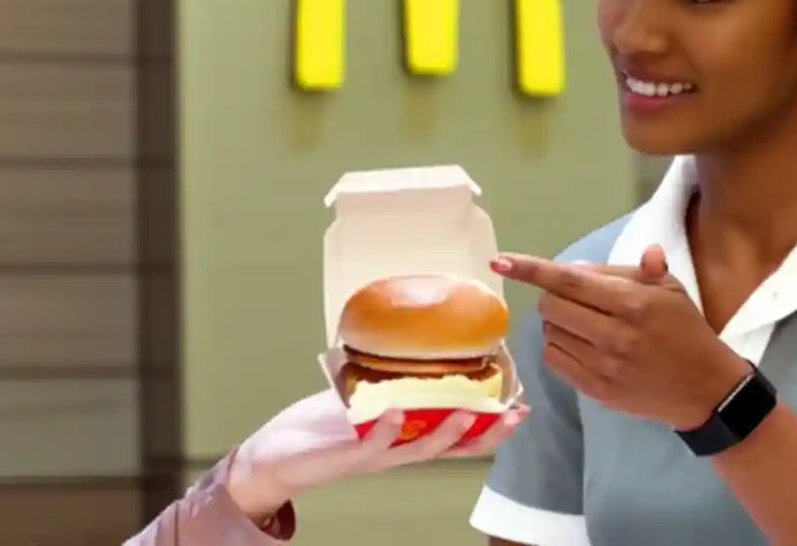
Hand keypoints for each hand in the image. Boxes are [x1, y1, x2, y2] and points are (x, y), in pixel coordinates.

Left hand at [226, 389, 527, 520]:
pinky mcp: (349, 457)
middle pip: (453, 447)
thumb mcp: (360, 396)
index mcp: (406, 434)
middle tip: (514, 417)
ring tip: (468, 412)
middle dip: (486, 434)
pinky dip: (387, 429)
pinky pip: (373, 445)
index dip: (489, 424)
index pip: (457, 433)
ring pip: (420, 449)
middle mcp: (398, 448)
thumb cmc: (318, 426)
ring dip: (446, 433)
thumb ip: (385, 377)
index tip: (519, 408)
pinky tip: (397, 412)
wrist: (276, 454)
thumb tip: (406, 338)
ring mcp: (376, 454)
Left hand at [491, 245, 749, 430]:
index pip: (569, 280)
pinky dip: (559, 347)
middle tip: (576, 300)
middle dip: (555, 297)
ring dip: (558, 324)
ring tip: (586, 325)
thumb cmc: (686, 330)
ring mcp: (603, 365)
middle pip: (550, 307)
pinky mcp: (596, 390)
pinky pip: (554, 360)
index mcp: (631, 302)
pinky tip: (581, 345)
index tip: (499, 260)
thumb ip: (627, 271)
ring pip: (550, 333)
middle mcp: (614, 334)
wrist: (706, 389)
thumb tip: (578, 266)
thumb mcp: (669, 289)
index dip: (530, 269)